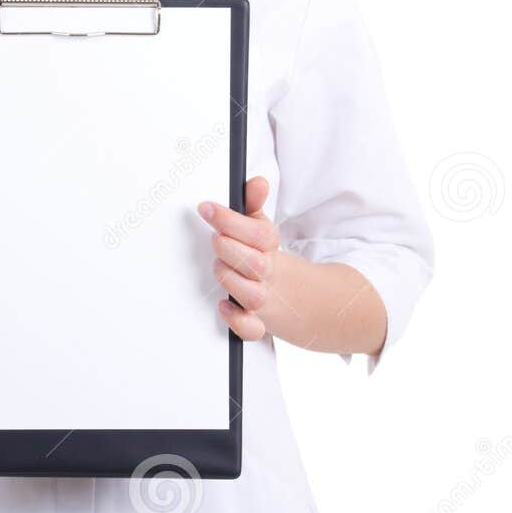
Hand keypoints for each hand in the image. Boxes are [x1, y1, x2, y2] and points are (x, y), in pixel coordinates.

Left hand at [199, 176, 284, 340]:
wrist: (304, 302)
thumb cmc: (269, 261)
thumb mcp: (263, 231)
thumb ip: (253, 205)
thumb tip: (257, 182)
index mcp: (269, 248)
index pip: (258, 233)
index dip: (230, 219)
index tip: (207, 208)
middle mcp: (267, 275)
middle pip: (254, 263)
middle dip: (230, 248)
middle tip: (216, 238)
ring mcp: (265, 300)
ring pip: (251, 296)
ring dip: (231, 280)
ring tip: (220, 267)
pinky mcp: (259, 324)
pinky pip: (251, 330)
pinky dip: (237, 321)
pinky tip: (224, 306)